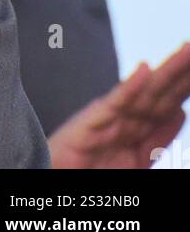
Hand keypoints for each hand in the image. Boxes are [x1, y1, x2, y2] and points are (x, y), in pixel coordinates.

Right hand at [49, 41, 189, 167]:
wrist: (54, 179)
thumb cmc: (90, 169)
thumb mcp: (136, 159)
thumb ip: (157, 137)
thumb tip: (181, 111)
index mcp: (137, 125)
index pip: (168, 101)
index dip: (186, 84)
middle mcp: (125, 118)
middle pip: (160, 93)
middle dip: (181, 71)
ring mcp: (108, 119)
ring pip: (143, 93)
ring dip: (167, 72)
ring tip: (186, 52)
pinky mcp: (90, 124)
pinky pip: (114, 104)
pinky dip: (129, 86)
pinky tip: (145, 69)